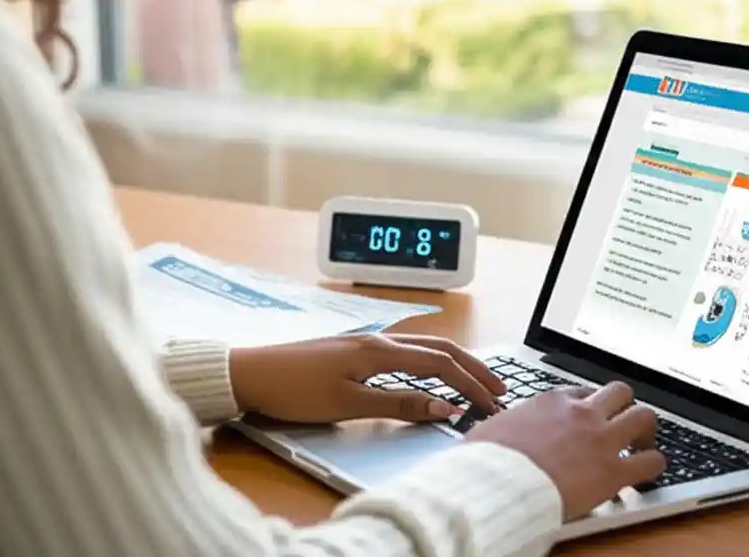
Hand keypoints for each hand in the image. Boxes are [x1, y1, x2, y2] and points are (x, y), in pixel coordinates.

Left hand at [228, 334, 505, 423]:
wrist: (248, 373)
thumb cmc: (293, 390)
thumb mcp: (349, 404)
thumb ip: (399, 405)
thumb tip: (444, 408)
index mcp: (381, 351)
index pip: (442, 365)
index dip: (471, 384)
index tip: (493, 404)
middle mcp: (379, 340)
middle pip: (440, 348)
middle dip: (474, 367)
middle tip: (500, 387)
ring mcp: (366, 342)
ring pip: (424, 346)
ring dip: (454, 361)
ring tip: (474, 379)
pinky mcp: (353, 349)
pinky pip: (406, 351)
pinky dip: (431, 360)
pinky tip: (430, 371)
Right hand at [466, 382, 665, 519]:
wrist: (496, 483)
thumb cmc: (487, 462)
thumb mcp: (491, 431)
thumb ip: (503, 429)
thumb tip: (488, 436)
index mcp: (552, 402)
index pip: (582, 392)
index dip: (589, 405)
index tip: (589, 417)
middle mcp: (582, 413)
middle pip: (619, 392)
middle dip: (625, 406)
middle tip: (623, 424)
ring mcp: (601, 439)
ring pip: (643, 416)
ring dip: (645, 430)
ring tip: (642, 444)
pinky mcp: (613, 471)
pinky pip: (651, 461)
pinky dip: (654, 465)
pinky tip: (649, 472)